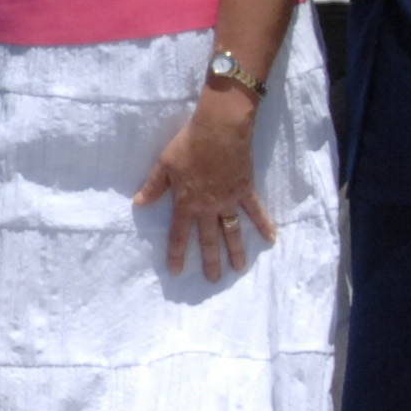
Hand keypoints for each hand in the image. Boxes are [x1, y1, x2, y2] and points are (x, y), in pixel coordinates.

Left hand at [136, 90, 275, 280]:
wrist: (219, 130)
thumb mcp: (164, 165)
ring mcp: (229, 200)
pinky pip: (256, 211)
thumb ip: (153, 186)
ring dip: (236, 251)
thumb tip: (139, 203)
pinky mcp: (245, 190)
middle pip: (209, 239)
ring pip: (232, 231)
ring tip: (238, 269)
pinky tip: (272, 239)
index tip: (176, 272)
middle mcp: (208, 207)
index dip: (177, 254)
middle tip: (213, 280)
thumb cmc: (188, 145)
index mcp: (186, 203)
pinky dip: (264, 224)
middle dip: (210, 261)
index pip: (179, 234)